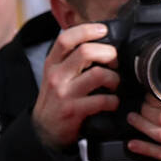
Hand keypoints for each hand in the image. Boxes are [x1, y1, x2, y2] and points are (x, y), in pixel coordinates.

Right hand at [32, 22, 120, 150]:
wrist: (44, 130)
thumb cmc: (57, 99)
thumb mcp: (58, 75)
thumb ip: (73, 60)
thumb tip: (100, 43)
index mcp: (53, 63)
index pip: (66, 38)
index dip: (87, 30)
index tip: (103, 30)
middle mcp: (57, 75)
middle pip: (86, 52)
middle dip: (109, 54)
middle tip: (115, 63)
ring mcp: (65, 93)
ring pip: (98, 74)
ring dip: (114, 78)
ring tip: (114, 84)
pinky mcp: (74, 110)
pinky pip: (103, 100)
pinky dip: (114, 101)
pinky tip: (112, 103)